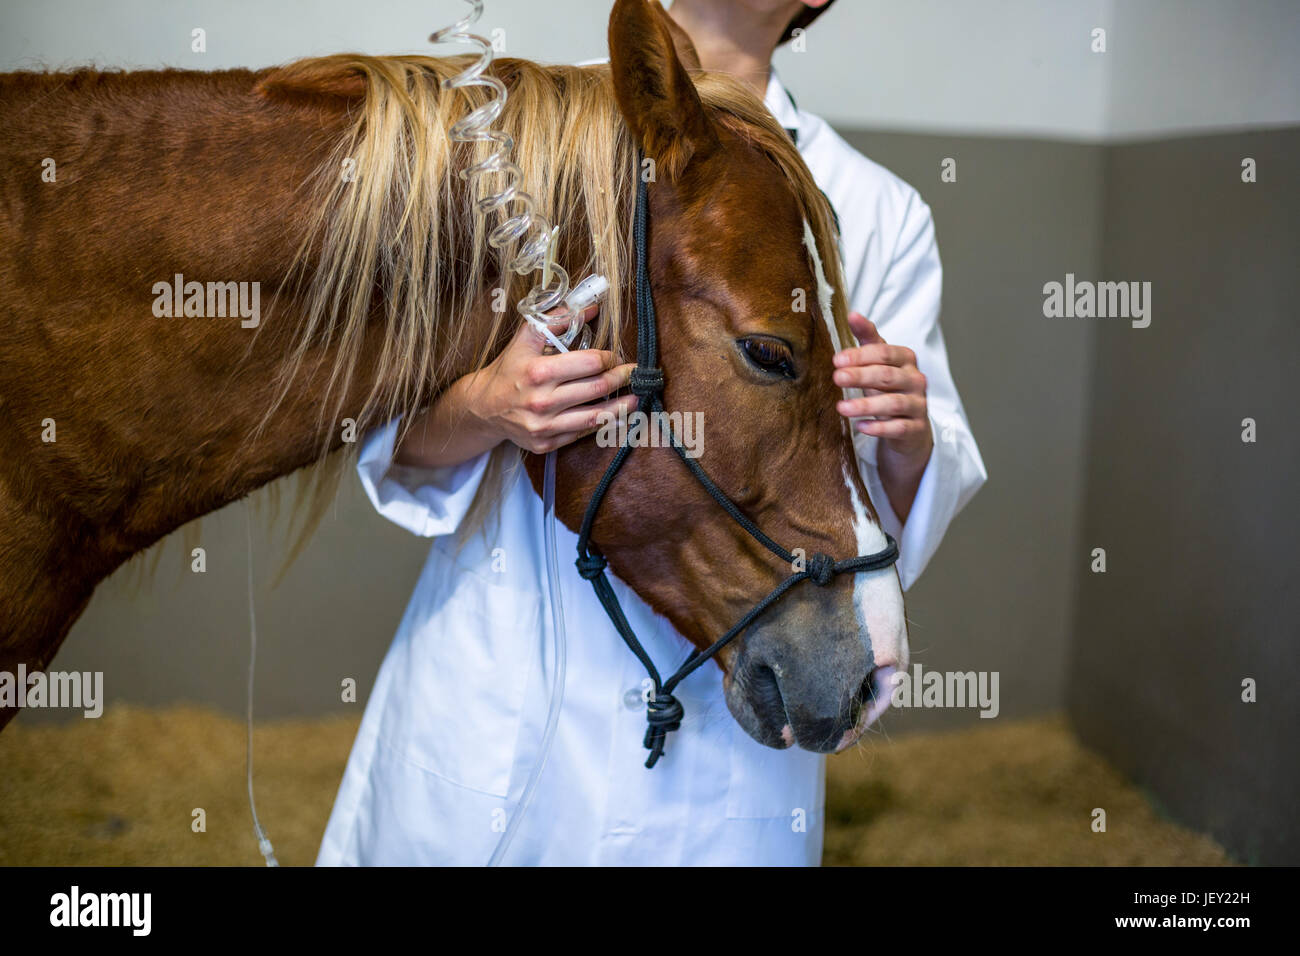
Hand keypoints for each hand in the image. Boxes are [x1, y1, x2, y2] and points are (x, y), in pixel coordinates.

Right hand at [460, 304, 638, 454]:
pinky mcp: (545, 444)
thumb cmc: (509, 369)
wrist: (483, 408)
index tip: (616, 356)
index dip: (610, 358)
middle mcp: (542, 402)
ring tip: (636, 399)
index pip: (590, 363)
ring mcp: (544, 426)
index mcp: (538, 372)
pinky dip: (599, 424)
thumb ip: (556, 320)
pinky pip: (580, 434)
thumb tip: (590, 308)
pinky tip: (611, 415)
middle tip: (635, 373)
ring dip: (622, 407)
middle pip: (598, 388)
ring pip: (596, 417)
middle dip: (621, 378)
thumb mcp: (526, 339)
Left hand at [831, 311, 932, 520]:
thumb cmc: (889, 388)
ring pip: (893, 403)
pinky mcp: (916, 429)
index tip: (836, 360)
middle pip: (888, 376)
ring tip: (841, 407)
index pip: (884, 353)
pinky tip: (860, 427)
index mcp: (905, 359)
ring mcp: (918, 405)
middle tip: (837, 378)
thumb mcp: (879, 362)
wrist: (910, 427)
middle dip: (861, 376)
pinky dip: (879, 427)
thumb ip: (867, 338)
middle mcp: (915, 379)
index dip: (860, 355)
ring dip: (866, 404)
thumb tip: (852, 313)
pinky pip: (898, 428)